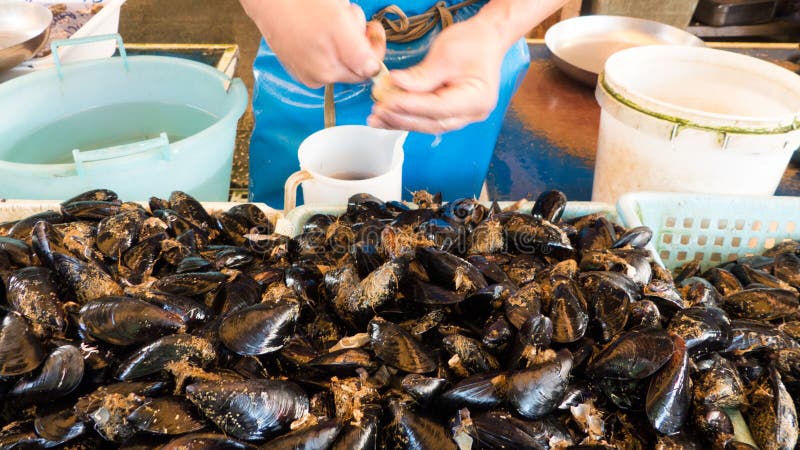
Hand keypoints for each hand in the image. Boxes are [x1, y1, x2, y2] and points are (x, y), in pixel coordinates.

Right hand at [241, 0, 385, 87]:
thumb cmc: (301, 3)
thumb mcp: (341, 23)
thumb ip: (360, 55)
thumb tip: (373, 72)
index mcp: (330, 73)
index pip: (368, 71)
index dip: (375, 47)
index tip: (373, 28)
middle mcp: (318, 78)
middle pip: (353, 64)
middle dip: (357, 40)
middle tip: (348, 16)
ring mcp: (305, 71)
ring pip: (338, 57)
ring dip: (342, 38)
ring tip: (330, 17)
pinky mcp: (295, 62)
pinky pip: (322, 54)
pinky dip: (327, 40)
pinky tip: (318, 24)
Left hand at [367, 18, 505, 133]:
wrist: (485, 40)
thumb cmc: (472, 43)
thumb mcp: (445, 54)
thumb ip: (421, 75)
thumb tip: (395, 84)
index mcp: (476, 99)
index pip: (438, 108)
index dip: (411, 106)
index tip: (387, 101)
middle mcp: (472, 113)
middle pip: (432, 122)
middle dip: (402, 118)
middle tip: (378, 113)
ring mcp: (463, 116)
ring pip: (428, 124)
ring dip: (401, 121)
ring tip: (377, 118)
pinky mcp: (452, 113)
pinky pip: (428, 118)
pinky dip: (408, 117)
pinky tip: (389, 116)